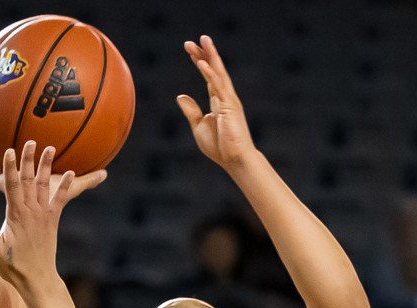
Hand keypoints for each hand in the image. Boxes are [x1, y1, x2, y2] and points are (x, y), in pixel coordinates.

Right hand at [0, 141, 104, 290]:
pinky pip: (60, 200)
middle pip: (29, 180)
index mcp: (16, 215)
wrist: (37, 279)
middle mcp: (31, 212)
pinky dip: (65, 186)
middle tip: (31, 140)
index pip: (12, 186)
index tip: (9, 150)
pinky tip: (72, 173)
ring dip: (47, 166)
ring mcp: (44, 215)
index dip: (11, 167)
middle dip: (29, 159)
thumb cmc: (11, 267)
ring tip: (51, 147)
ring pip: (44, 185)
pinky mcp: (52, 221)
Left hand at [177, 36, 257, 170]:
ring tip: (202, 40)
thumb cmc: (221, 147)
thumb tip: (181, 96)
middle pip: (214, 69)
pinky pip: (218, 86)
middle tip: (193, 40)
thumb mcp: (199, 126)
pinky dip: (210, 74)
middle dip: (204, 53)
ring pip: (218, 72)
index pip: (209, 76)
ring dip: (209, 56)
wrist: (235, 159)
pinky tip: (202, 63)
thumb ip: (191, 111)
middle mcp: (225, 96)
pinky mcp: (229, 106)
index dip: (201, 62)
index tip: (192, 50)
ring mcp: (229, 100)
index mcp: (219, 101)